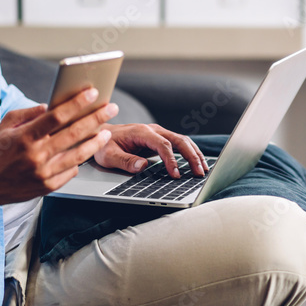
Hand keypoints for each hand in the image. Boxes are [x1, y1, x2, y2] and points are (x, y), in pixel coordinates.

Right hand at [0, 88, 116, 208]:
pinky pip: (71, 171)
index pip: (57, 116)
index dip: (77, 103)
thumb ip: (28, 113)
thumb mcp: (5, 125)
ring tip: (106, 131)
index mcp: (25, 137)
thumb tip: (50, 106)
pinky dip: (79, 161)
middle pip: (74, 134)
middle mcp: (35, 155)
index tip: (92, 93)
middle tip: (111, 108)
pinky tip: (85, 152)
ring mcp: (43, 173)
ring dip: (96, 142)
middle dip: (96, 118)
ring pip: (79, 155)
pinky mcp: (47, 187)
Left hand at [93, 123, 209, 177]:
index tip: (175, 175)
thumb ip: (125, 161)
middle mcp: (153, 130)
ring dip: (194, 154)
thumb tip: (143, 166)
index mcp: (141, 132)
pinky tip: (197, 163)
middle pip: (178, 140)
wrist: (101, 134)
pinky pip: (179, 144)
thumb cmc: (104, 145)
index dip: (171, 160)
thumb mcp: (108, 155)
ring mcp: (158, 133)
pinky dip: (190, 153)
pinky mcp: (160, 139)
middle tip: (199, 173)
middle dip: (191, 156)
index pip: (163, 145)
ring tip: (203, 169)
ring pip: (182, 141)